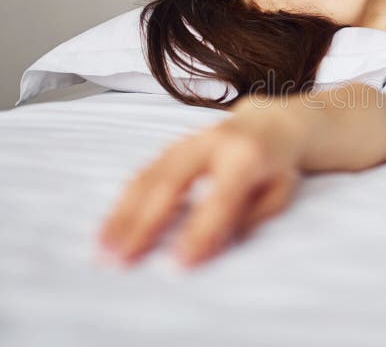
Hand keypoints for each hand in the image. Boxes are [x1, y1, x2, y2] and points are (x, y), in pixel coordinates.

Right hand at [97, 115, 300, 267]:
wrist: (271, 123)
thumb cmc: (278, 167)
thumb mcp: (280, 193)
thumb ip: (252, 217)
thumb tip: (217, 245)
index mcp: (247, 157)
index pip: (220, 199)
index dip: (200, 231)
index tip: (179, 264)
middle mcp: (213, 143)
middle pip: (171, 184)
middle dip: (144, 224)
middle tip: (122, 260)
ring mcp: (188, 141)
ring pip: (149, 176)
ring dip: (123, 214)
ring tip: (103, 249)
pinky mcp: (173, 146)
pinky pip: (144, 172)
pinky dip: (124, 202)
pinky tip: (109, 227)